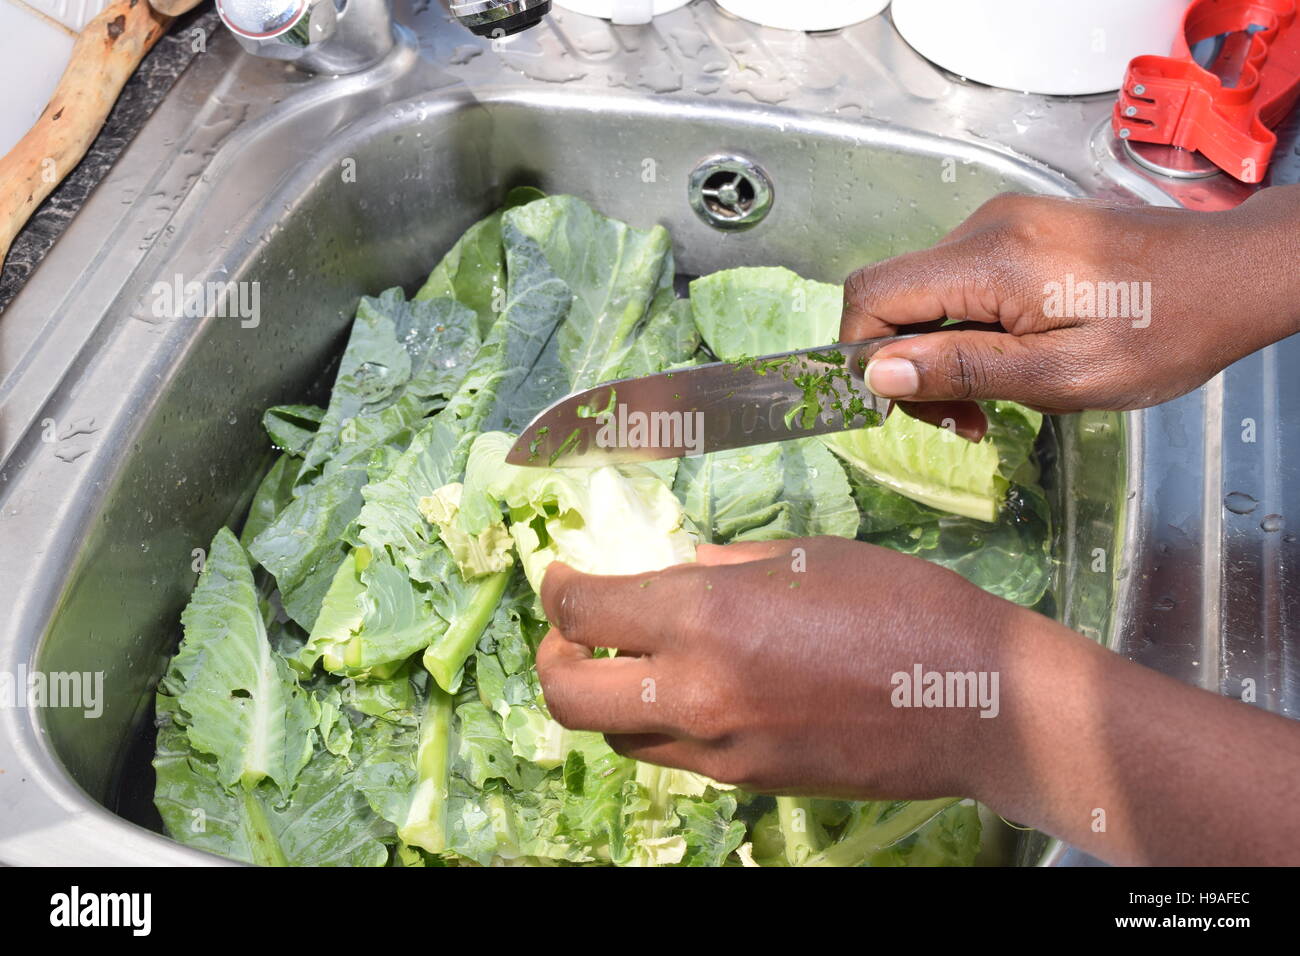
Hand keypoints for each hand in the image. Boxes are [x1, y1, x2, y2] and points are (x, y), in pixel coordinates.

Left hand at [535, 535, 1299, 864]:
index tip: (560, 573)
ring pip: (615, 734)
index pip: (581, 612)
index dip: (555, 589)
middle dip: (550, 659)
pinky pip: (671, 755)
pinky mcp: (746, 781)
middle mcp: (695, 688)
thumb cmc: (903, 606)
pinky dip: (659, 721)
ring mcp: (717, 747)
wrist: (980, 701)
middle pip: (568, 695)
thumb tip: (671, 571)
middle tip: (570, 632)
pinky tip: (693, 689)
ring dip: (605, 694)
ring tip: (633, 659)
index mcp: (705, 613)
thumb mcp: (806, 557)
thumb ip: (721, 567)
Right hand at [844, 186, 1299, 418]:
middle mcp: (984, 228)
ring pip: (924, 292)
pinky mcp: (1019, 229)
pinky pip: (959, 281)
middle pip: (892, 294)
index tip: (908, 407)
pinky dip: (966, 328)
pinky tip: (1013, 358)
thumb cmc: (1162, 333)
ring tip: (995, 398)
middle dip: (906, 364)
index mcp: (990, 261)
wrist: (1233, 276)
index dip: (863, 356)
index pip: (870, 295)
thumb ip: (964, 369)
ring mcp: (1001, 223)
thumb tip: (875, 373)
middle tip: (963, 419)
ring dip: (940, 352)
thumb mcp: (1063, 375)